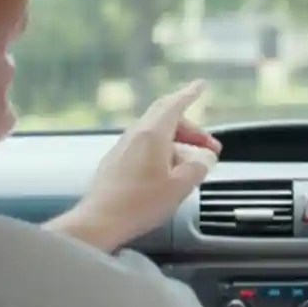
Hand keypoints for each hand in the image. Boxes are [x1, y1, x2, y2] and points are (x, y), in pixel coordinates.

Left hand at [47, 81, 221, 252]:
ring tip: (192, 163)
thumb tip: (205, 158)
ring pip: (155, 133)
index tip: (201, 85)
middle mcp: (136, 135)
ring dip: (177, 141)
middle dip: (190, 128)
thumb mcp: (180, 187)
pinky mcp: (116, 161)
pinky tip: (168, 171)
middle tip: (208, 144)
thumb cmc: (140, 203)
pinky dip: (162, 151)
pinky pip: (144, 146)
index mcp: (152, 134)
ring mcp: (123, 147)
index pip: (174, 105)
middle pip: (165, 118)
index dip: (190, 94)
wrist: (100, 221)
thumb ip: (197, 167)